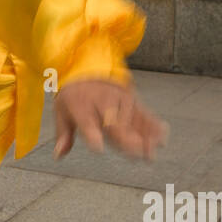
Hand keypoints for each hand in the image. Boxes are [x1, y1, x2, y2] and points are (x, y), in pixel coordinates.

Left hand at [53, 79, 167, 161]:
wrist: (88, 65)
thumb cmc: (74, 94)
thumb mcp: (62, 110)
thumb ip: (63, 135)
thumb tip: (58, 156)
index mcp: (81, 105)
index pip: (86, 122)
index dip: (92, 135)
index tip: (99, 148)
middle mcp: (102, 102)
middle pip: (114, 123)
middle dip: (125, 138)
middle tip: (135, 154)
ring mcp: (119, 100)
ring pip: (132, 120)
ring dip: (144, 137)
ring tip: (152, 153)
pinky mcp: (132, 99)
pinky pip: (144, 113)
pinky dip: (154, 126)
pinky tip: (162, 138)